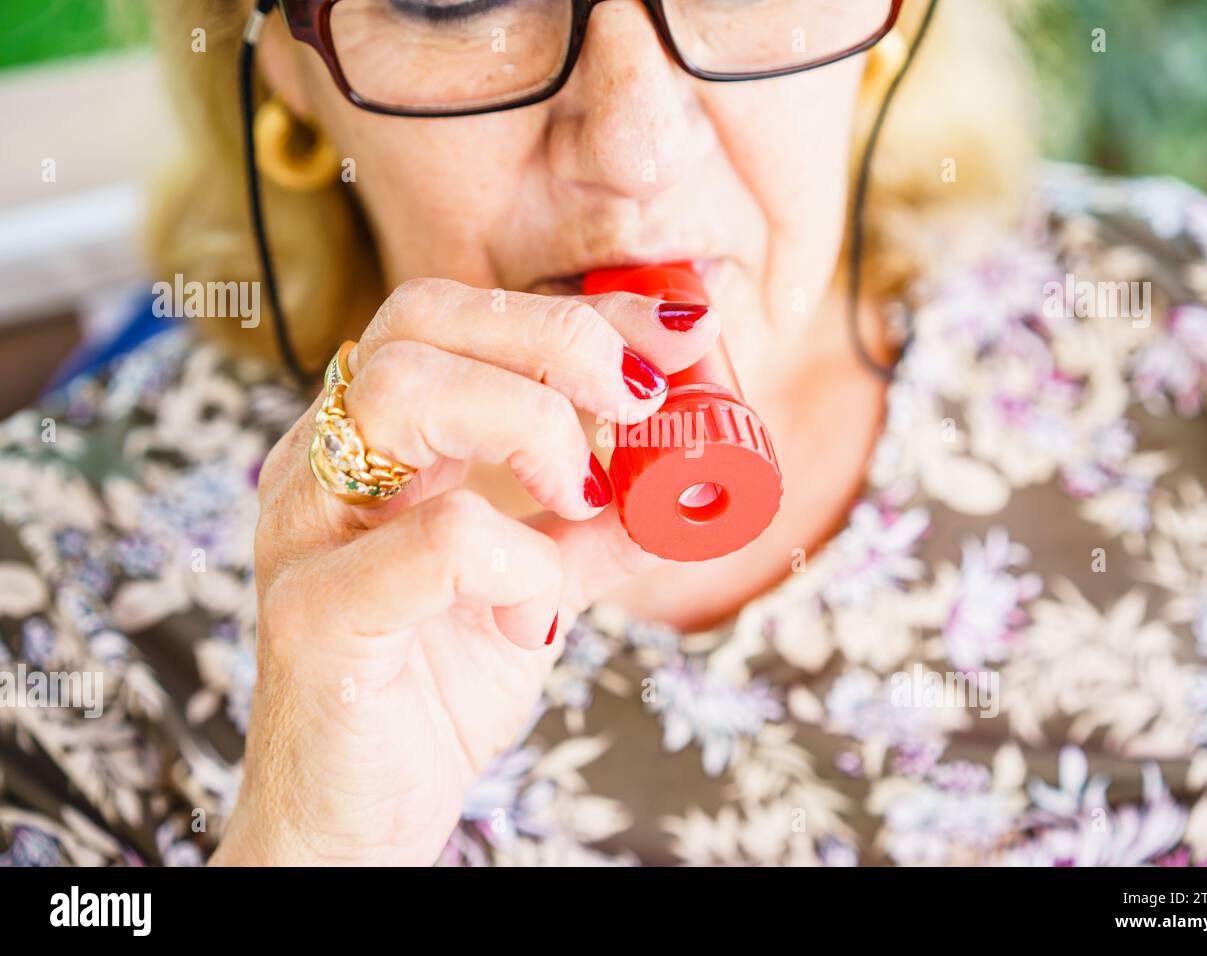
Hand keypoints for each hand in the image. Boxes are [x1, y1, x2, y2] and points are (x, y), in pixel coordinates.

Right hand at [210, 278, 716, 864]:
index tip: (674, 331)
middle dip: (557, 340)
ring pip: (407, 394)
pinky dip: (522, 562)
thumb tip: (694, 476)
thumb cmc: (435, 685)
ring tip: (584, 495)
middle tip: (639, 401)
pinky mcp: (316, 612)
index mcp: (372, 442)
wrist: (362, 813)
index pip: (455, 317)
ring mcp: (306, 530)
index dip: (573, 310)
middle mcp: (323, 463)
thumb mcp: (539, 582)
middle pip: (422, 323)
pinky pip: (439, 540)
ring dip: (532, 426)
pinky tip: (536, 613)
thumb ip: (600, 524)